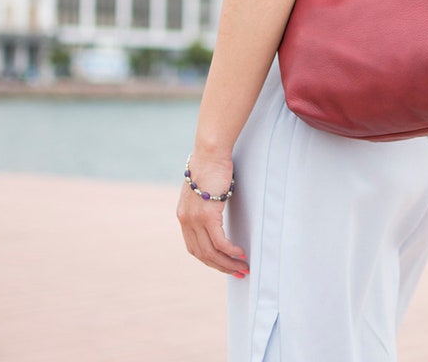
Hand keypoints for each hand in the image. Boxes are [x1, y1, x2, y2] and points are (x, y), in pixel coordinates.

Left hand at [176, 152, 248, 277]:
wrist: (209, 153)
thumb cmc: (211, 167)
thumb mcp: (204, 190)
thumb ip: (206, 203)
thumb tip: (217, 210)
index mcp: (184, 217)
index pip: (195, 248)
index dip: (210, 260)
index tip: (225, 266)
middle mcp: (186, 221)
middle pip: (202, 254)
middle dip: (221, 267)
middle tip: (239, 273)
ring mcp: (195, 219)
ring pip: (211, 252)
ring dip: (228, 263)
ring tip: (243, 268)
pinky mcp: (207, 215)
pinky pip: (220, 241)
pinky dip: (230, 251)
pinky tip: (241, 253)